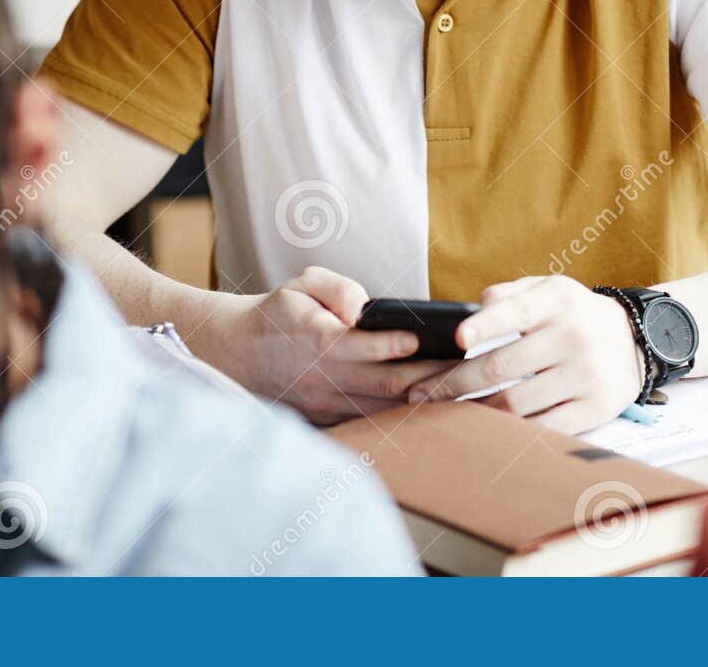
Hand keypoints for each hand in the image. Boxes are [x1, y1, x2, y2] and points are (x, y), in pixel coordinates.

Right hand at [231, 267, 451, 425]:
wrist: (241, 356)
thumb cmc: (281, 313)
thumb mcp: (301, 285)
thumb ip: (335, 287)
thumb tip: (360, 308)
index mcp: (316, 340)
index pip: (357, 346)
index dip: (389, 345)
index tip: (419, 338)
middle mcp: (324, 379)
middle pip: (382, 384)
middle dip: (427, 377)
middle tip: (466, 368)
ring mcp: (329, 406)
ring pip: (386, 410)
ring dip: (426, 403)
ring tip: (467, 391)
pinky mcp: (334, 422)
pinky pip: (378, 423)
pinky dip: (410, 419)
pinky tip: (443, 409)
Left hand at [406, 275, 643, 434]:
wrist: (635, 339)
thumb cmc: (574, 313)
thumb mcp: (549, 289)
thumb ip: (508, 294)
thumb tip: (471, 310)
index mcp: (558, 301)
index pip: (516, 312)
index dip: (485, 325)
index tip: (458, 339)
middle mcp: (574, 336)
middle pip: (503, 367)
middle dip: (455, 383)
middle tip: (422, 393)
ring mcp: (586, 375)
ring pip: (517, 402)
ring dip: (476, 410)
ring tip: (449, 412)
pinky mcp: (595, 408)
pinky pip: (543, 426)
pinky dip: (510, 430)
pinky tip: (488, 427)